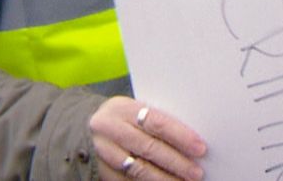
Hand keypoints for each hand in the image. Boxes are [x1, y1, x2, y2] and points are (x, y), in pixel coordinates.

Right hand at [90, 97, 205, 179]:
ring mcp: (103, 151)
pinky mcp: (99, 170)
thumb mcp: (133, 110)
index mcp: (122, 109)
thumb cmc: (120, 118)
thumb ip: (156, 121)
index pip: (157, 122)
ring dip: (164, 178)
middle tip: (196, 172)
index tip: (200, 148)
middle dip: (176, 162)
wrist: (82, 128)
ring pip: (138, 169)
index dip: (181, 136)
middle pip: (149, 148)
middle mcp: (110, 129)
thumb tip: (190, 140)